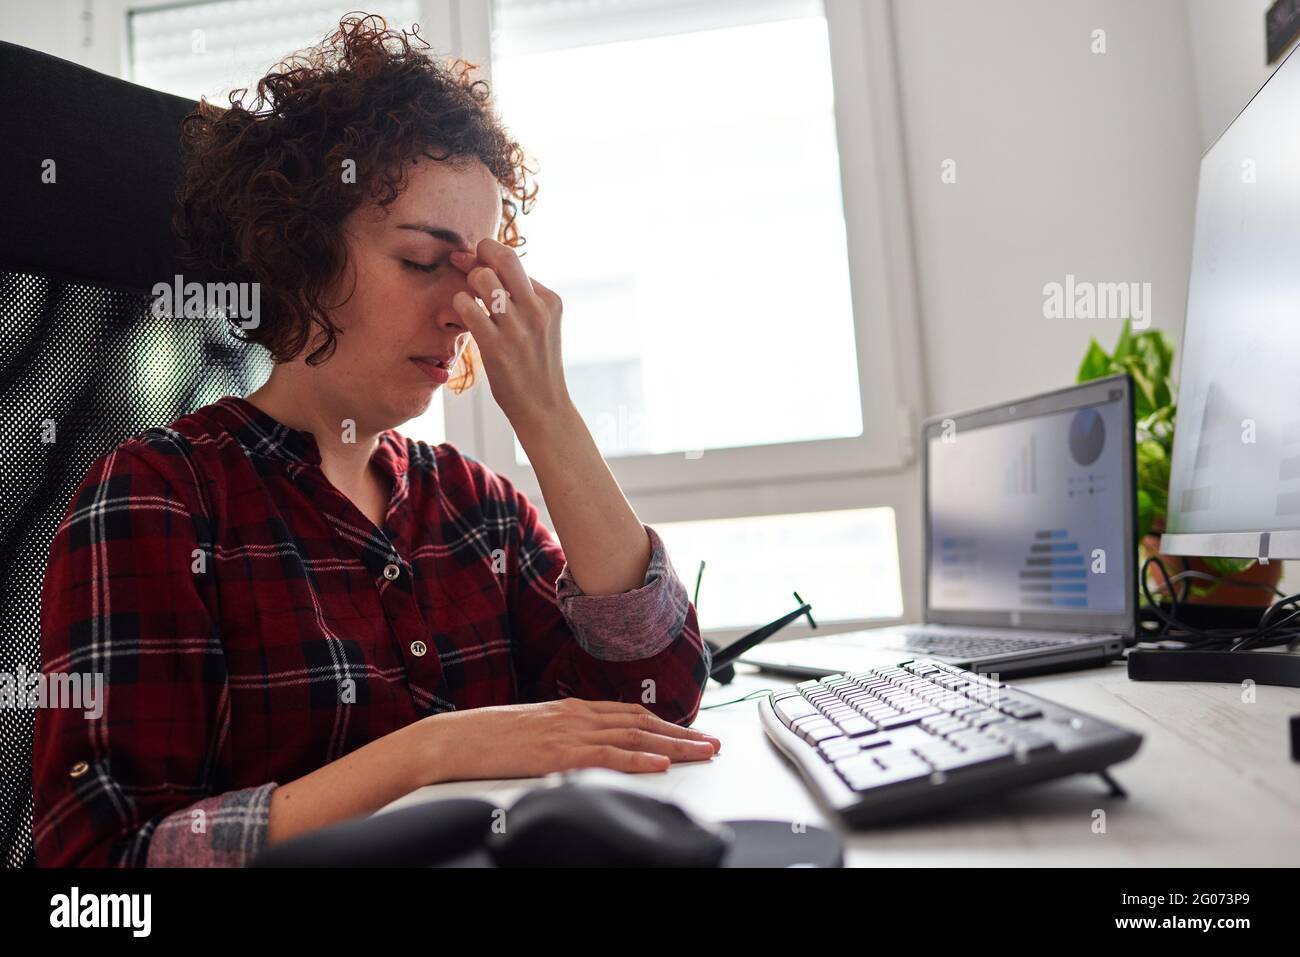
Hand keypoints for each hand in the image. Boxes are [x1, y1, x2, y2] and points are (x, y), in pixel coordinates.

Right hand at [415, 698, 721, 784]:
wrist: (454, 739)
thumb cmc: (488, 738)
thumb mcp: (535, 730)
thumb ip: (565, 734)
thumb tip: (590, 748)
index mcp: (572, 709)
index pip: (630, 714)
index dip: (666, 722)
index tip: (692, 731)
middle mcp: (577, 715)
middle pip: (642, 722)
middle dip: (683, 733)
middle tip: (714, 742)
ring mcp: (569, 732)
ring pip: (634, 736)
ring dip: (674, 745)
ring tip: (703, 752)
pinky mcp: (558, 752)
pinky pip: (606, 755)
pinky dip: (638, 758)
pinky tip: (660, 763)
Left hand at [449, 239, 570, 426]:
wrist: (544, 407)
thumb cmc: (534, 364)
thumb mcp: (541, 325)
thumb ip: (521, 297)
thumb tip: (483, 265)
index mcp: (550, 301)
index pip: (514, 261)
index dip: (487, 255)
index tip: (472, 260)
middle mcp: (537, 310)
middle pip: (502, 257)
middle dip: (478, 255)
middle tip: (465, 268)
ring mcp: (518, 328)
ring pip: (482, 278)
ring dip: (468, 284)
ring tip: (469, 302)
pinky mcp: (497, 347)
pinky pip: (468, 307)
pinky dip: (460, 306)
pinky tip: (463, 318)